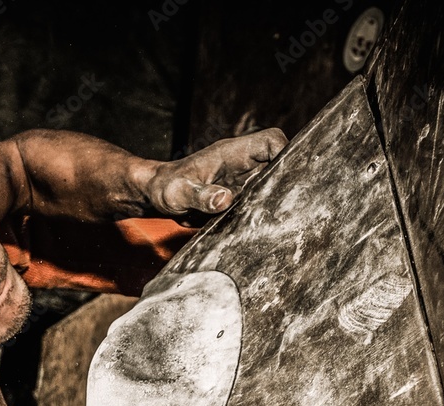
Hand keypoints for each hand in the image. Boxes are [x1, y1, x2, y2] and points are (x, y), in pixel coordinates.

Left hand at [145, 127, 288, 224]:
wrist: (156, 196)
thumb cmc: (165, 188)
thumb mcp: (180, 193)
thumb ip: (201, 197)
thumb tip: (225, 200)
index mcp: (232, 153)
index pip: (271, 141)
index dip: (286, 154)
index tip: (287, 178)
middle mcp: (242, 164)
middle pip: (279, 163)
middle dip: (286, 182)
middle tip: (284, 205)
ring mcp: (242, 180)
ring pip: (272, 183)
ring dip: (275, 199)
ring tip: (275, 217)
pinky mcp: (239, 197)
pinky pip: (260, 200)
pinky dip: (263, 210)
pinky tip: (261, 224)